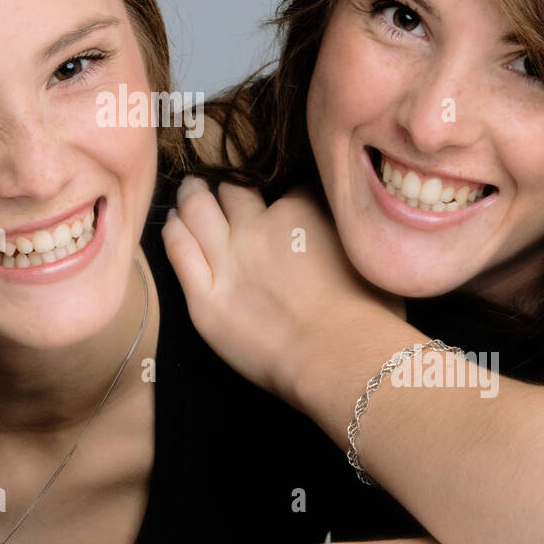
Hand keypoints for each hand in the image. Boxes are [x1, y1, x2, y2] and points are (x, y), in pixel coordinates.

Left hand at [162, 177, 404, 407]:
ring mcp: (228, 261)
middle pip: (234, 191)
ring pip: (198, 210)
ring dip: (192, 196)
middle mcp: (258, 228)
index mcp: (302, 212)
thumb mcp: (372, 254)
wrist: (342, 358)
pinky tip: (171, 222)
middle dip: (227, 185)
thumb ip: (351, 231)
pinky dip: (173, 230)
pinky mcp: (205, 297)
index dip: (282, 192)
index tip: (279, 199)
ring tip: (189, 191)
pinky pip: (179, 250)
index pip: (287, 187)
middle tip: (220, 185)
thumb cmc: (371, 315)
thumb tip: (351, 225)